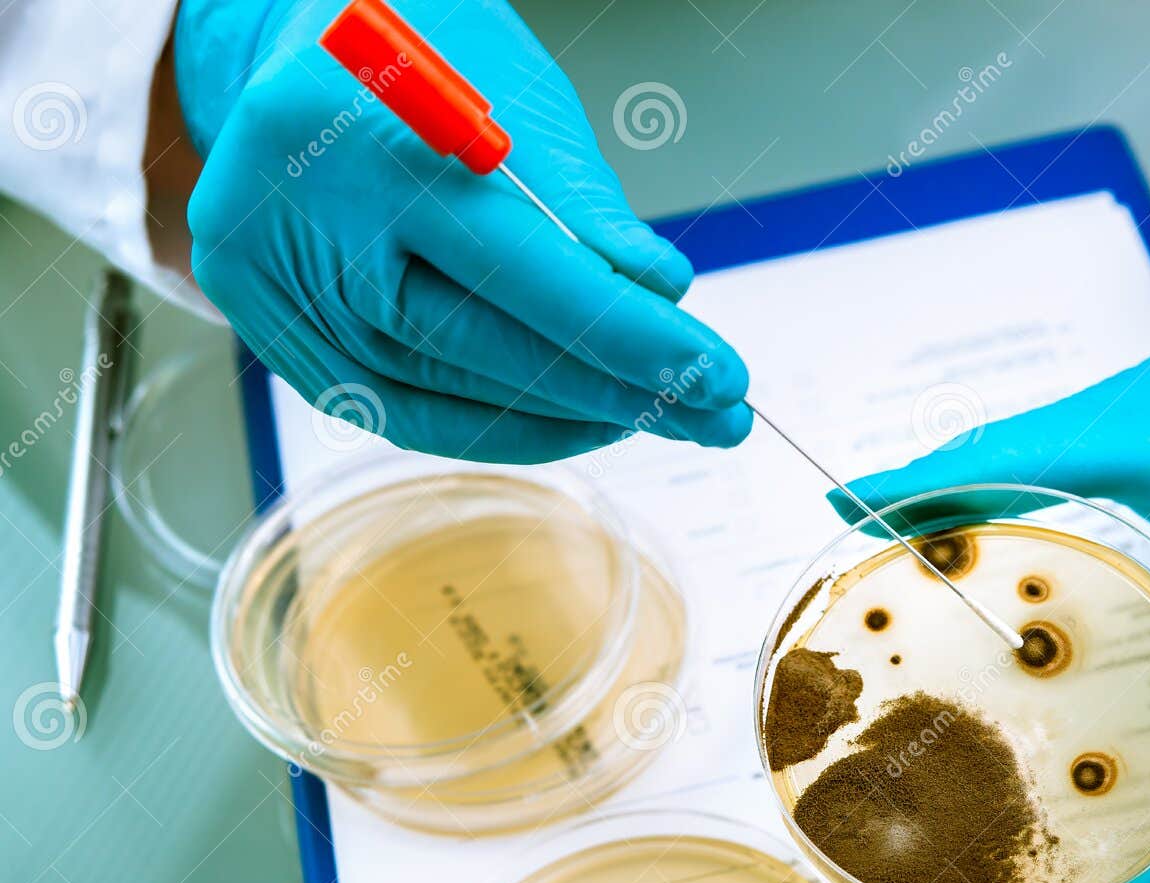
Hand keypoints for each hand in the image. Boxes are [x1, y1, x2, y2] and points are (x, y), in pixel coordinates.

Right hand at [175, 0, 749, 461]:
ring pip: (456, 396)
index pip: (529, 273)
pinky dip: (505, 425)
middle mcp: (313, 230)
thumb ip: (583, 203)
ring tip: (660, 411)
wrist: (294, 43)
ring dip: (573, 417)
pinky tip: (579, 421)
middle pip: (491, 350)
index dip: (631, 337)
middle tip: (717, 415)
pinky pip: (411, 414)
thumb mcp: (515, 92)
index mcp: (377, 143)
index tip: (719, 377)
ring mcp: (284, 297)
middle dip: (621, 391)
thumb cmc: (421, 50)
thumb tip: (660, 295)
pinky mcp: (283, 340)